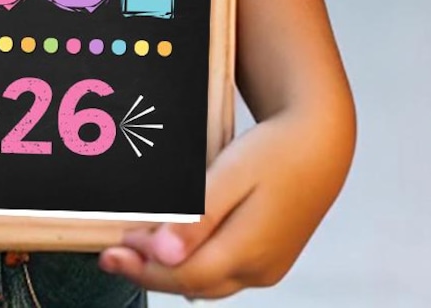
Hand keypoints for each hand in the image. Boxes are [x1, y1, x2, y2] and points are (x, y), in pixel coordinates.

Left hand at [95, 110, 352, 298]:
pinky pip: (223, 273)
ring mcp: (267, 268)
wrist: (321, 145)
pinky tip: (174, 248)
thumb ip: (198, 217)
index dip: (144, 269)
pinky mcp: (270, 260)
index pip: (185, 276)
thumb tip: (163, 255)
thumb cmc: (275, 152)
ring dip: (170, 271)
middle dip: (149, 273)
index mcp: (249, 250)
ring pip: (208, 283)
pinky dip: (194, 265)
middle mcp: (259, 269)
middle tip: (110, 255)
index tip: (109, 251)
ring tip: (134, 251)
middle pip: (193, 285)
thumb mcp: (232, 174)